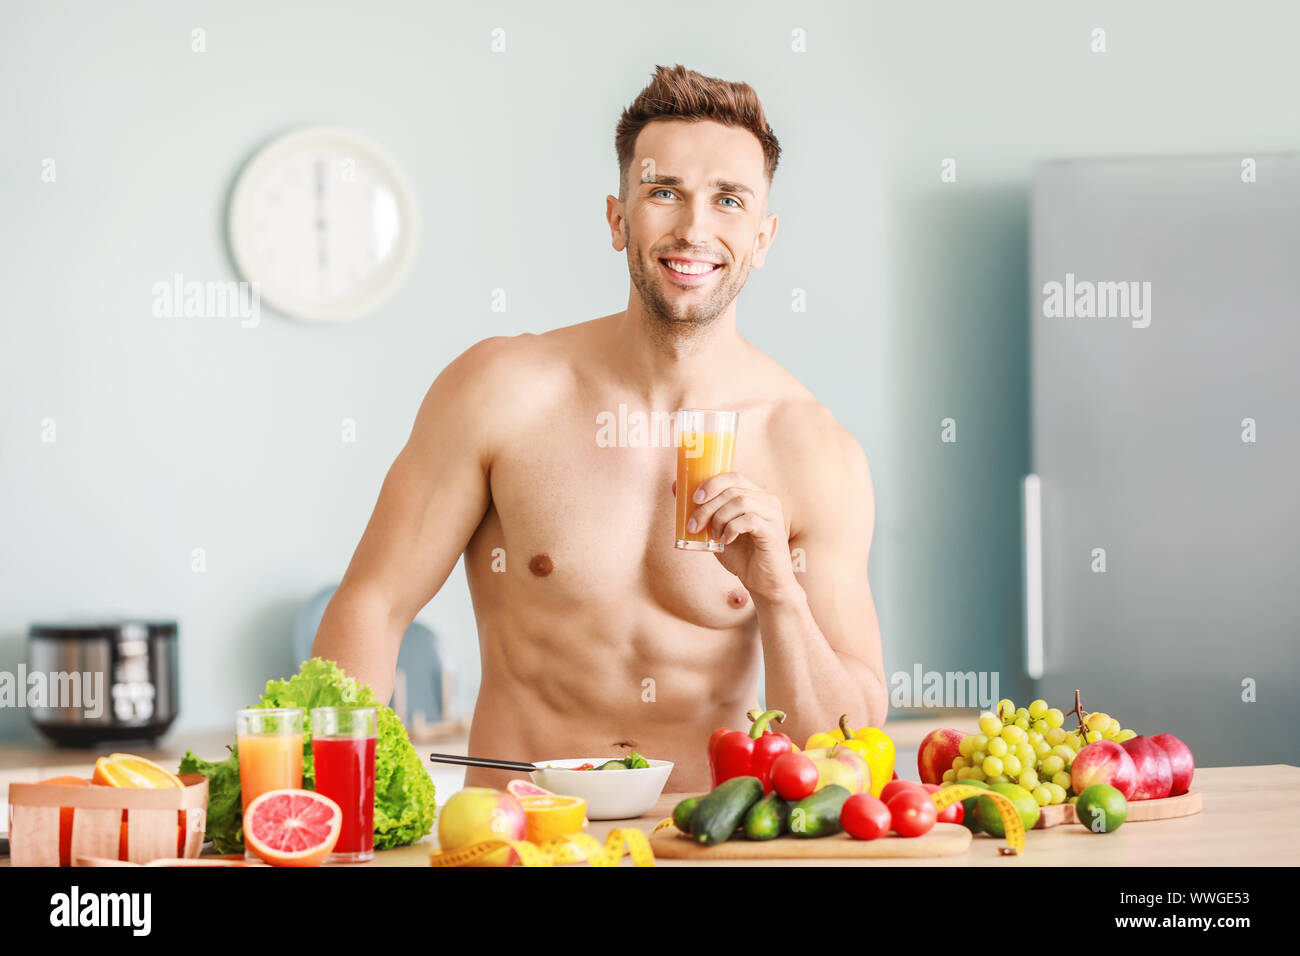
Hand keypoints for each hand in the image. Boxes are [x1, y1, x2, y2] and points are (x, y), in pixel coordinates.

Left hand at [673, 472, 798, 603]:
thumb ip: (702, 511)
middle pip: (732, 490)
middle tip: (694, 525)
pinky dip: (731, 529)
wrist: (764, 584)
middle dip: (707, 507)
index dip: (712, 484)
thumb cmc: (742, 556)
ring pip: (740, 502)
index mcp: (755, 496)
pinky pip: (749, 520)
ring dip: (719, 519)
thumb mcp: (717, 531)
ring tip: (713, 537)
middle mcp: (767, 501)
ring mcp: (773, 515)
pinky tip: (726, 541)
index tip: (694, 499)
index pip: (733, 476)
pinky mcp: (774, 531)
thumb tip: (676, 487)